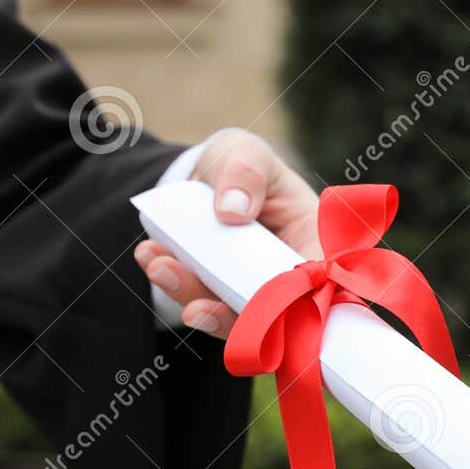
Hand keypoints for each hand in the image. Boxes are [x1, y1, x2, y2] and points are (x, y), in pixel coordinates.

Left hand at [133, 128, 320, 339]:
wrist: (203, 176)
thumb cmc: (238, 163)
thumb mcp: (245, 154)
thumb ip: (246, 173)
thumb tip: (233, 211)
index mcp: (313, 241)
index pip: (319, 283)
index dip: (300, 303)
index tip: (267, 305)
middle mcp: (288, 275)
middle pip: (274, 312)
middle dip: (234, 312)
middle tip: (194, 306)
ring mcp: (251, 290)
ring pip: (233, 314)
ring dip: (194, 299)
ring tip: (160, 267)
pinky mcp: (217, 296)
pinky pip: (201, 303)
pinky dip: (175, 286)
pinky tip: (150, 257)